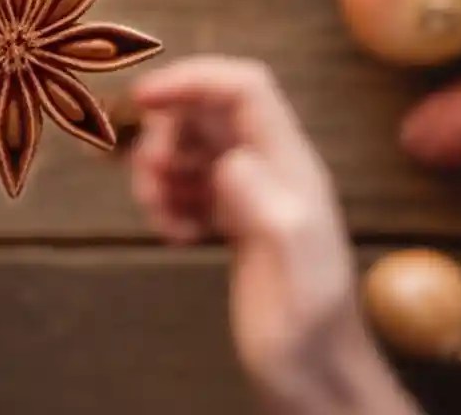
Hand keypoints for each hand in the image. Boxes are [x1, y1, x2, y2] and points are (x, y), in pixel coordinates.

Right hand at [129, 57, 418, 414]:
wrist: (318, 380)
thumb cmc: (307, 334)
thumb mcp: (293, 273)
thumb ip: (267, 210)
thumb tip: (231, 159)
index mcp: (292, 170)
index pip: (245, 89)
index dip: (193, 79)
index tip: (143, 100)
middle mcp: (274, 171)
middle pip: (209, 111)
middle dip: (167, 135)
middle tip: (152, 185)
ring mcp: (255, 195)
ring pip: (194, 148)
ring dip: (162, 172)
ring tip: (163, 219)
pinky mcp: (238, 222)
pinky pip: (193, 185)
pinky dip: (171, 200)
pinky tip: (177, 236)